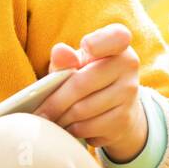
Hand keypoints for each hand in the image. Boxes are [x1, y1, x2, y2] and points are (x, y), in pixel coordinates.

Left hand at [33, 23, 146, 161]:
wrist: (116, 107)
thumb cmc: (87, 77)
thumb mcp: (74, 64)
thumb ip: (64, 59)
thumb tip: (59, 51)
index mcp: (118, 44)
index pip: (116, 36)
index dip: (99, 42)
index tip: (86, 46)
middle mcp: (129, 65)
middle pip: (80, 84)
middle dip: (53, 102)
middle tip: (38, 111)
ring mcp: (130, 93)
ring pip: (81, 110)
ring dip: (60, 118)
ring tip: (50, 119)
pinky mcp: (125, 119)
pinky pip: (88, 128)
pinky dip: (72, 130)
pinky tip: (68, 127)